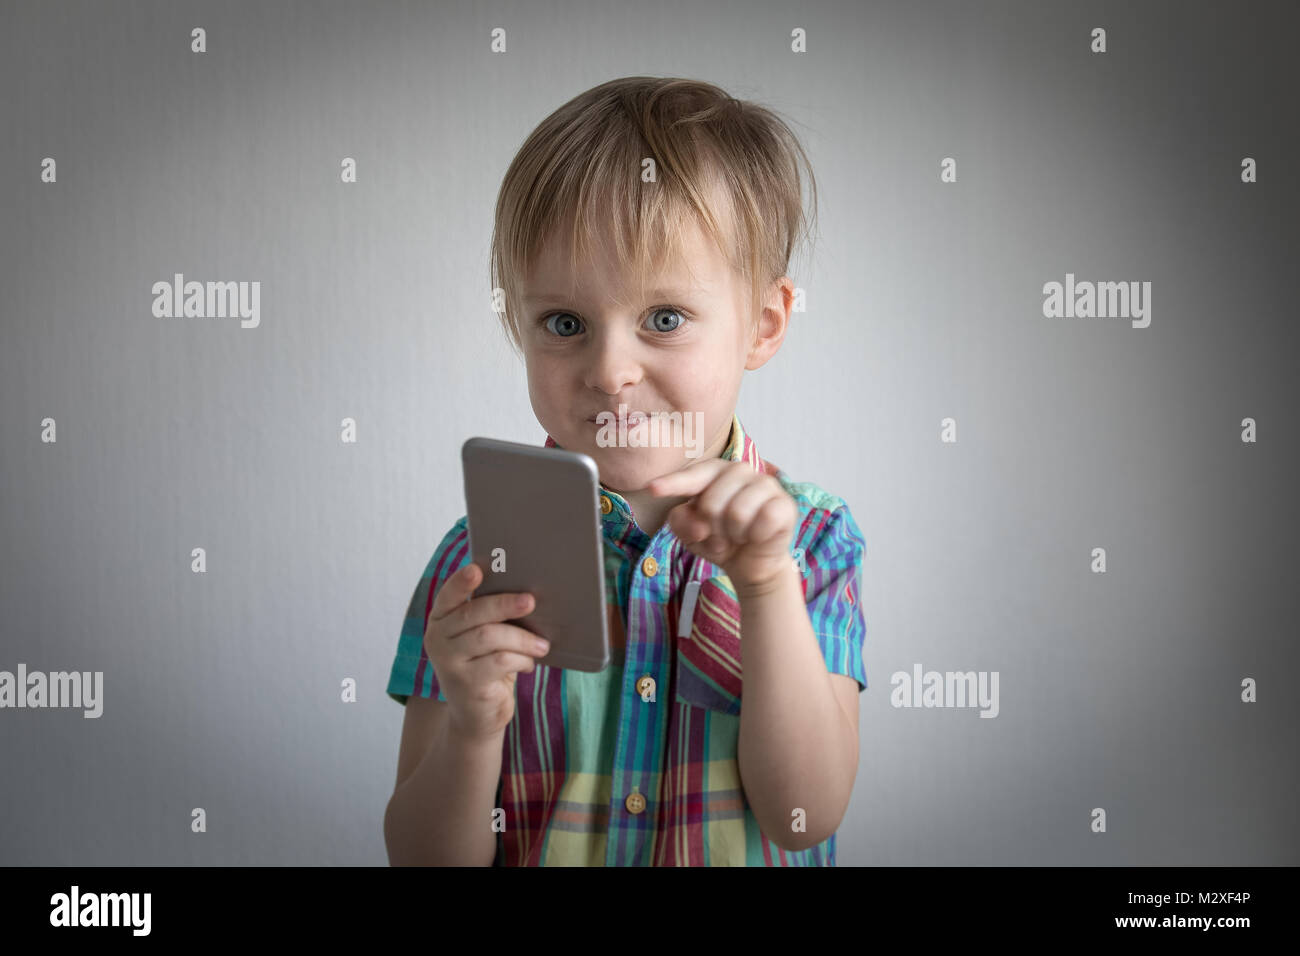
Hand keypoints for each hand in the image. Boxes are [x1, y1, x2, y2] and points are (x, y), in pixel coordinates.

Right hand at [423, 562, 551, 740]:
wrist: (477, 715)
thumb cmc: (487, 665)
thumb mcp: (484, 639)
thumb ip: (491, 617)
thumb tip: (526, 594)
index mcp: (441, 620)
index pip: (448, 596)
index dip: (461, 582)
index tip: (477, 568)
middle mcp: (437, 639)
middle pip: (473, 614)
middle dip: (505, 604)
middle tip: (531, 600)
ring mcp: (448, 663)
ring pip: (489, 637)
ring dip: (522, 638)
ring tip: (542, 644)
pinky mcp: (465, 684)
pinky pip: (499, 661)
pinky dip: (520, 659)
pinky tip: (529, 663)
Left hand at [647, 459, 796, 594]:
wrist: (751, 564)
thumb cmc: (720, 539)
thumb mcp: (691, 533)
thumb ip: (681, 522)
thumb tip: (696, 522)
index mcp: (715, 472)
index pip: (693, 476)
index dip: (673, 483)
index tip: (652, 489)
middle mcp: (742, 471)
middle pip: (712, 501)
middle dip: (711, 528)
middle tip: (719, 536)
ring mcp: (766, 485)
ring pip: (737, 512)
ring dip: (733, 535)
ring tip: (736, 537)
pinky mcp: (785, 504)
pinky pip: (763, 520)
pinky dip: (755, 536)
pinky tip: (756, 537)